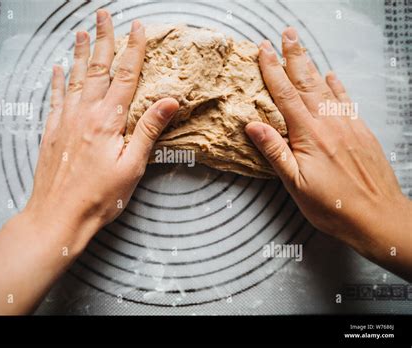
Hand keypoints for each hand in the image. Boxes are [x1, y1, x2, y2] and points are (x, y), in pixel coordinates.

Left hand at [24, 10, 178, 250]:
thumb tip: (169, 100)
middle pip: (97, 69)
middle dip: (103, 39)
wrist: (58, 216)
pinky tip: (58, 68)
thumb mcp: (132, 166)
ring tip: (82, 32)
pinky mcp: (51, 132)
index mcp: (108, 121)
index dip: (133, 50)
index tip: (138, 29)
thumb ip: (148, 130)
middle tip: (104, 15)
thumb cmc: (99, 197)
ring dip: (80, 53)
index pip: (124, 77)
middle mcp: (85, 114)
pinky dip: (57, 81)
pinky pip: (55, 98)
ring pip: (75, 78)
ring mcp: (65, 121)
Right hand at [245, 27, 411, 279]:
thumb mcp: (296, 184)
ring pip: (325, 87)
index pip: (286, 95)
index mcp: (310, 135)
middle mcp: (330, 123)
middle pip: (307, 82)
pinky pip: (346, 101)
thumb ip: (275, 152)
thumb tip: (253, 125)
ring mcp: (348, 125)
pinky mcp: (361, 132)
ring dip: (311, 65)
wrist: (378, 217)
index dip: (273, 70)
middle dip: (294, 56)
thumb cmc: (334, 207)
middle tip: (286, 34)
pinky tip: (331, 77)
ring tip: (302, 48)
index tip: (263, 50)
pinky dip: (336, 86)